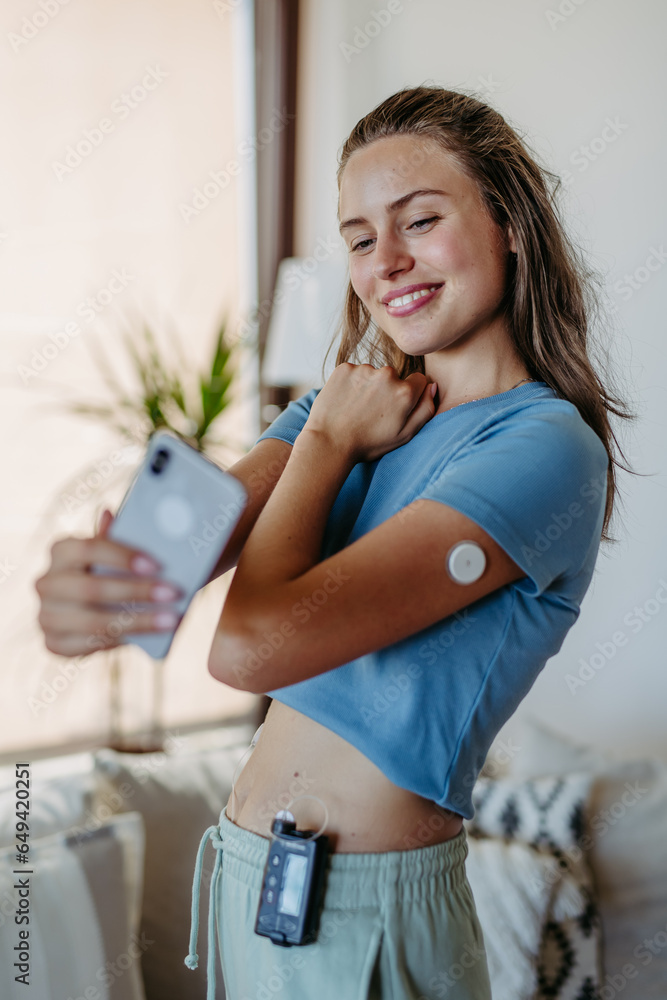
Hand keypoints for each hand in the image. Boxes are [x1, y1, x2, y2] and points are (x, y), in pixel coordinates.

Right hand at [34, 508, 183, 657]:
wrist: (96, 611)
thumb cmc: (112, 572)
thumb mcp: (117, 552)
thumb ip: (120, 537)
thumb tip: (110, 513)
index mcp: (61, 550)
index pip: (88, 548)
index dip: (122, 557)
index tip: (156, 565)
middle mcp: (46, 582)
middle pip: (91, 587)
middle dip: (135, 591)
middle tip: (173, 593)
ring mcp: (45, 615)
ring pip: (92, 621)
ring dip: (136, 622)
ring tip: (170, 619)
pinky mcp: (52, 643)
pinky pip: (87, 645)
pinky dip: (119, 641)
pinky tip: (147, 636)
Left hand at [303, 363, 436, 462]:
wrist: (329, 442)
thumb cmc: (368, 443)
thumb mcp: (404, 435)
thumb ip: (425, 409)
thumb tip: (433, 386)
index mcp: (405, 392)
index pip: (419, 381)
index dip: (409, 396)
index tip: (394, 409)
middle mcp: (387, 375)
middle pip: (394, 377)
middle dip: (387, 391)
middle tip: (372, 413)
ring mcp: (364, 369)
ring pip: (373, 374)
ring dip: (368, 387)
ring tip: (356, 409)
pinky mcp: (344, 368)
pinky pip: (354, 372)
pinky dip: (351, 383)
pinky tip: (345, 402)